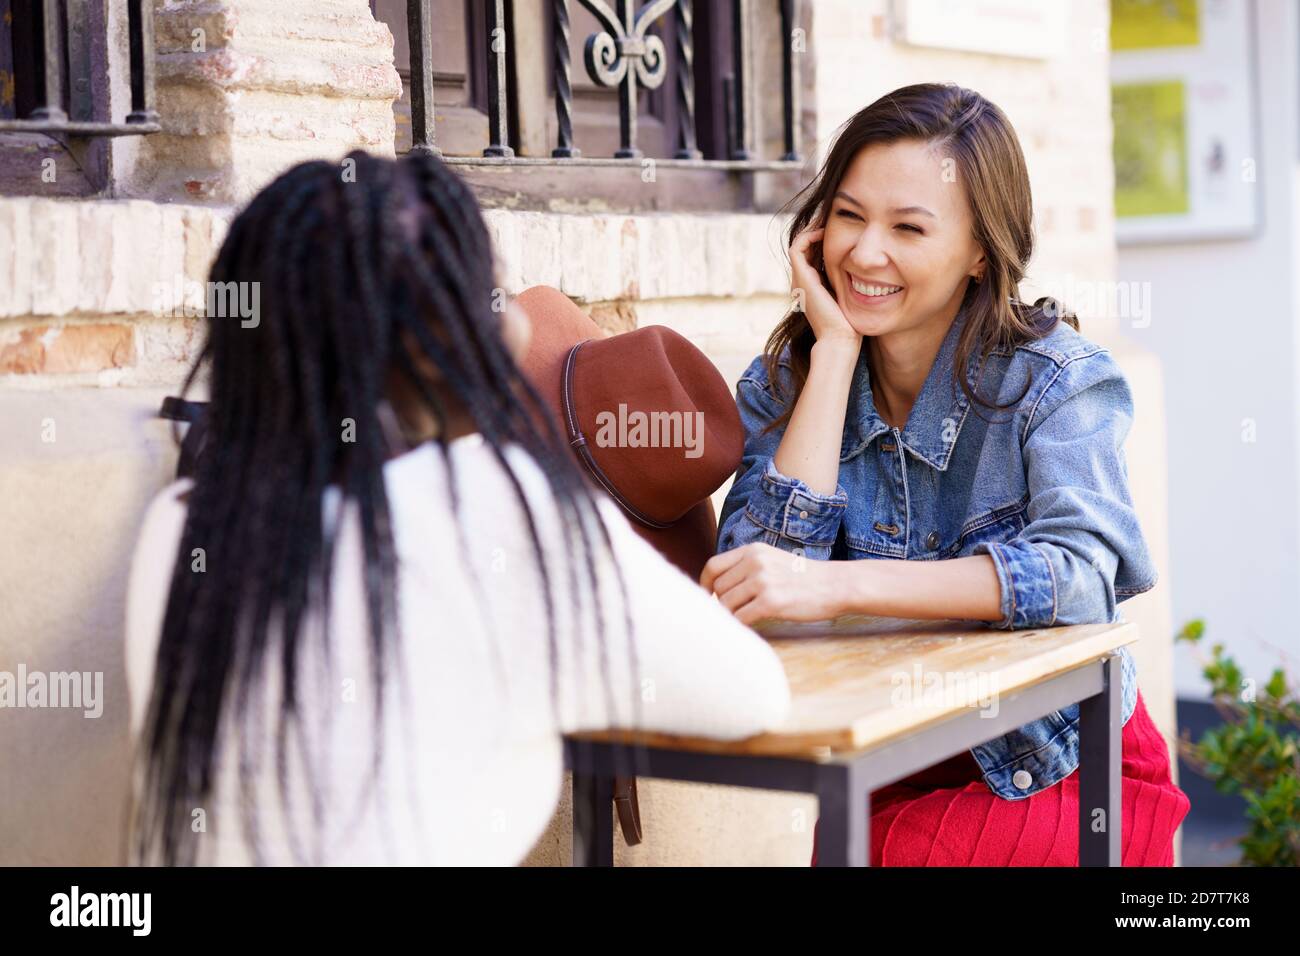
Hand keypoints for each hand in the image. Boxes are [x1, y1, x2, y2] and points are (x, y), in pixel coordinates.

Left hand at [699, 542, 845, 626]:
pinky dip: (742, 625)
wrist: (836, 585)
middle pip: (718, 588)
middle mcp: (755, 562)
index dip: (704, 584)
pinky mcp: (771, 603)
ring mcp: (763, 582)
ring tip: (748, 618)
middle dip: (722, 603)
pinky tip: (753, 625)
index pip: (713, 565)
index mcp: (753, 550)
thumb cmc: (804, 577)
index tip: (707, 597)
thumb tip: (717, 588)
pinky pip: (741, 618)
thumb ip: (747, 567)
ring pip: (726, 605)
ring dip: (733, 616)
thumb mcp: (773, 559)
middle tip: (734, 612)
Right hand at [789, 226, 859, 347]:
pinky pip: (798, 247)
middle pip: (806, 246)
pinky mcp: (801, 277)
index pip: (813, 254)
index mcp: (813, 286)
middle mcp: (803, 281)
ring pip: (800, 244)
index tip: (842, 227)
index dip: (825, 238)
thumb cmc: (850, 325)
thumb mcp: (851, 298)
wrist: (840, 339)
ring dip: (813, 228)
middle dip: (819, 229)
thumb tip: (873, 273)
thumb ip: (853, 285)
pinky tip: (826, 231)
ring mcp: (800, 279)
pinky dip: (809, 235)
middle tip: (834, 216)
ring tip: (828, 218)